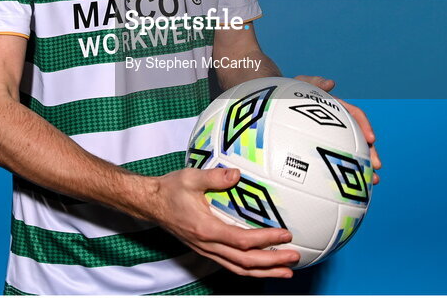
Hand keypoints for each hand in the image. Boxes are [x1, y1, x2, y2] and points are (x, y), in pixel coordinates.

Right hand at [148, 167, 299, 277]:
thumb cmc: (171, 189)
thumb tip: (237, 174)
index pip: (242, 240)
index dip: (265, 240)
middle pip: (244, 261)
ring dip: (264, 272)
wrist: (152, 203)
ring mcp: (207, 251)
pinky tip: (263, 267)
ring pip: (239, 268)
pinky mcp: (206, 250)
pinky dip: (250, 269)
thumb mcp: (191, 177)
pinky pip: (232, 265)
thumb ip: (214, 176)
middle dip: (272, 262)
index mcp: (206, 229)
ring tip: (286, 271)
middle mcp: (208, 245)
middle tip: (294, 257)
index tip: (285, 234)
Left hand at [294, 75, 381, 183]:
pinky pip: (334, 161)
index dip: (365, 126)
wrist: (275, 104)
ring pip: (351, 152)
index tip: (371, 139)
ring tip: (373, 182)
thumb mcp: (300, 85)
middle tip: (377, 167)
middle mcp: (336, 124)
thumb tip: (331, 83)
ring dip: (364, 166)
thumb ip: (314, 82)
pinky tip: (345, 188)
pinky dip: (342, 173)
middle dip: (371, 152)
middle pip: (358, 138)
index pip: (355, 115)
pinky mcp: (321, 149)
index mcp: (335, 108)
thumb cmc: (288, 93)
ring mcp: (330, 137)